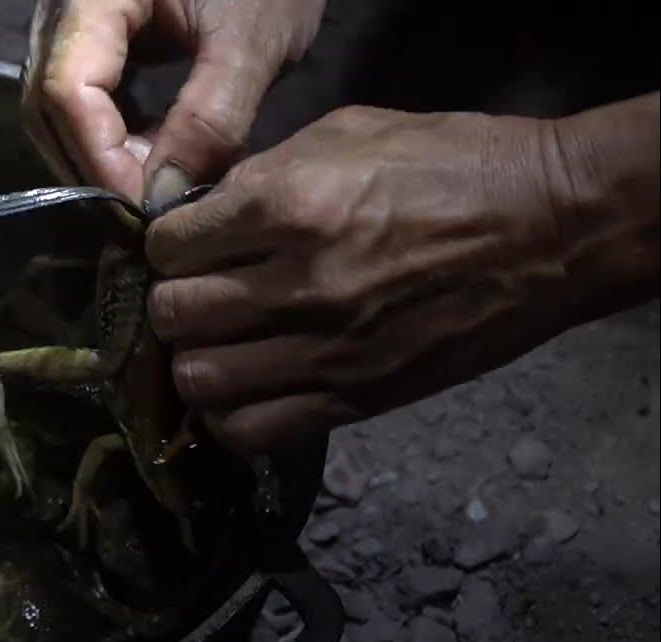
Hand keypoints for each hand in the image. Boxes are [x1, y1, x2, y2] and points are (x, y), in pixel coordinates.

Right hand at [21, 0, 324, 205]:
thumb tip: (161, 202)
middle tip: (150, 211)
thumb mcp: (252, 42)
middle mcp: (63, 7)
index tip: (147, 208)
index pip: (66, 91)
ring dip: (100, 156)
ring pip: (56, 109)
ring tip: (158, 184)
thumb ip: (209, 119)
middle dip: (94, 166)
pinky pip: (82, 97)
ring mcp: (73, 21)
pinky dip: (112, 134)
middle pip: (46, 106)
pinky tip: (156, 152)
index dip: (100, 159)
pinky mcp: (95, 35)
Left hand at [146, 100, 660, 453]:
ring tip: (218, 345)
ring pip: (199, 381)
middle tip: (197, 296)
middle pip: (172, 316)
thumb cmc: (450, 165)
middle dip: (172, 304)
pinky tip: (245, 391)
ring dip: (195, 363)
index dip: (166, 246)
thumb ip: (261, 174)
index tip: (186, 247)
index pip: (166, 246)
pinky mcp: (355, 399)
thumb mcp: (344, 135)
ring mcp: (324, 349)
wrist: (550, 229)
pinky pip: (252, 431)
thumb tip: (200, 217)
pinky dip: (231, 417)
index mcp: (287, 204)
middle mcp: (295, 283)